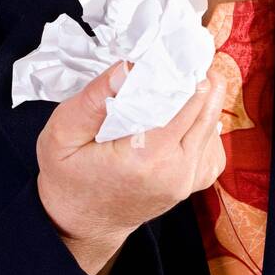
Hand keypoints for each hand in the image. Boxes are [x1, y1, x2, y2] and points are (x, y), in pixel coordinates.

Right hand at [36, 56, 227, 274]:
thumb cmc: (68, 179)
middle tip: (179, 54)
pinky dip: (203, 123)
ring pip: (213, 123)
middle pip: (206, 108)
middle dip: (197, 76)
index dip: (184, 68)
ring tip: (178, 80)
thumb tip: (128, 66)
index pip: (187, 100)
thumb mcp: (61, 133)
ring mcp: (188, 180)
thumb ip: (94, 99)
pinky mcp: (192, 182)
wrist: (81, 226)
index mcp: (145, 157)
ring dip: (201, 97)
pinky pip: (212, 144)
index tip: (173, 48)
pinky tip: (182, 114)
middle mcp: (175, 170)